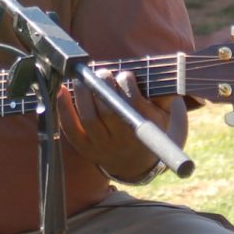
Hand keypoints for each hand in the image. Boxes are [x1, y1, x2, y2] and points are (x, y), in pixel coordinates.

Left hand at [56, 69, 187, 181]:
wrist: (133, 161)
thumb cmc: (147, 126)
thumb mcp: (162, 114)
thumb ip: (164, 94)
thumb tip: (172, 72)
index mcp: (142, 129)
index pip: (132, 103)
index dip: (126, 84)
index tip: (124, 75)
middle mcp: (121, 140)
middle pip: (108, 111)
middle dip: (103, 85)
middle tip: (102, 72)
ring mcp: (100, 146)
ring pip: (89, 118)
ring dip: (83, 94)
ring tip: (83, 78)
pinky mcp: (84, 148)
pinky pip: (70, 128)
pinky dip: (63, 109)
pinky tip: (61, 90)